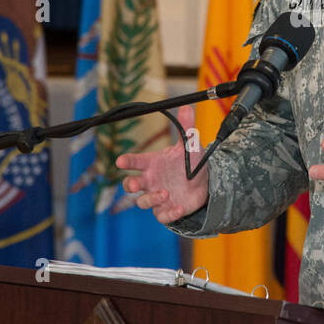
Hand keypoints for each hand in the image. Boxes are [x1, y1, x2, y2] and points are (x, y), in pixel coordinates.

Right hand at [116, 104, 209, 223]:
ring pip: (143, 202)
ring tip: (165, 193)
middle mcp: (150, 181)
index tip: (120, 160)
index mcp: (152, 164)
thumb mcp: (190, 146)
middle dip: (129, 184)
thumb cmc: (189, 164)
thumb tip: (185, 107)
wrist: (203, 184)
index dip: (127, 161)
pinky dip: (169, 213)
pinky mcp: (165, 210)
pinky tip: (179, 207)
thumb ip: (186, 128)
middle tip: (134, 184)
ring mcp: (156, 196)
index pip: (135, 161)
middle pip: (130, 184)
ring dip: (151, 198)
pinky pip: (162, 216)